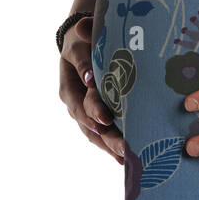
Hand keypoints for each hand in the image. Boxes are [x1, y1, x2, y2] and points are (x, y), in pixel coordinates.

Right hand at [58, 15, 125, 163]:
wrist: (80, 43)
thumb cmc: (82, 40)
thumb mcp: (79, 42)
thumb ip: (84, 50)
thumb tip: (87, 64)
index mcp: (69, 87)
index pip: (80, 104)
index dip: (92, 112)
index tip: (106, 121)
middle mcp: (74, 104)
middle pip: (89, 126)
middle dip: (107, 138)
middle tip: (125, 149)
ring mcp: (84, 113)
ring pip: (96, 135)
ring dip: (111, 147)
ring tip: (129, 160)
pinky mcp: (95, 116)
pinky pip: (102, 135)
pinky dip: (113, 146)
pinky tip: (128, 159)